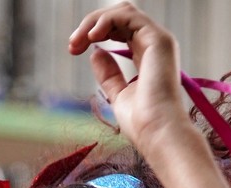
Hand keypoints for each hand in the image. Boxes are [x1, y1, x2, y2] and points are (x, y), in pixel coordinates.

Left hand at [69, 3, 189, 153]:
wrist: (157, 133)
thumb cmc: (142, 124)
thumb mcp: (118, 96)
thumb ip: (109, 75)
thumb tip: (95, 53)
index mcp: (147, 57)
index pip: (119, 30)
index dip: (94, 34)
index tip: (73, 50)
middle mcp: (155, 45)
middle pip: (119, 18)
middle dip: (91, 25)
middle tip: (72, 45)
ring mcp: (158, 40)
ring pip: (123, 11)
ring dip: (95, 21)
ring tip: (77, 41)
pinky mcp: (158, 39)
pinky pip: (128, 15)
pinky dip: (106, 21)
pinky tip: (92, 37)